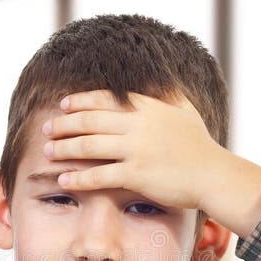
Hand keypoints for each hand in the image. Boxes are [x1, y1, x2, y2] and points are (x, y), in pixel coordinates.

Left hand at [41, 88, 218, 210]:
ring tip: (48, 152)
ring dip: (64, 148)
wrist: (214, 175)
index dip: (80, 101)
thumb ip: (168, 95)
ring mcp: (136, 149)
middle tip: (46, 129)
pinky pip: (99, 175)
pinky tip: (64, 179)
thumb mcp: (185, 110)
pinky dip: (78, 177)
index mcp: (147, 107)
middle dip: (63, 124)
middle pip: (90, 120)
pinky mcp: (136, 174)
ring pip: (89, 145)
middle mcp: (138, 125)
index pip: (105, 98)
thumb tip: (160, 81)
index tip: (63, 105)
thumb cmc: (201, 146)